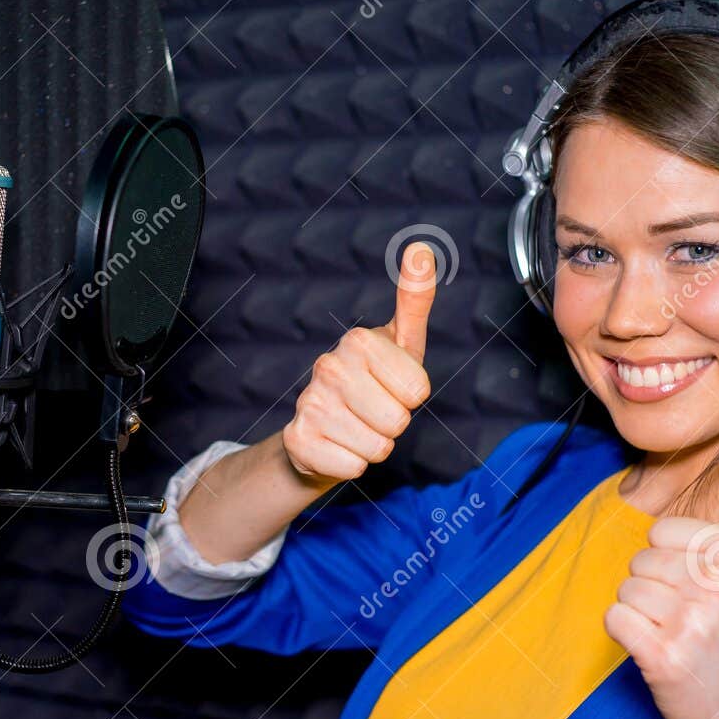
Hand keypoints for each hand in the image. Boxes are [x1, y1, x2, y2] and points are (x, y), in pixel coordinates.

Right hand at [281, 240, 436, 482]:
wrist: (324, 429)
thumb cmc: (374, 382)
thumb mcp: (402, 342)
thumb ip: (415, 299)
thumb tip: (422, 250)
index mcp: (359, 340)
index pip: (418, 391)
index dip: (411, 396)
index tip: (391, 386)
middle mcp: (328, 366)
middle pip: (398, 420)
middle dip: (393, 424)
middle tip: (373, 411)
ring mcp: (309, 403)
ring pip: (378, 448)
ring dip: (373, 446)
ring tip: (356, 427)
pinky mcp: (297, 441)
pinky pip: (353, 468)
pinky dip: (352, 465)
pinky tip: (337, 445)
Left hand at [604, 495, 718, 718]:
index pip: (664, 530)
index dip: (672, 559)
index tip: (699, 590)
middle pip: (642, 559)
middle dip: (655, 589)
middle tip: (688, 620)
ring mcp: (692, 621)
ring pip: (627, 588)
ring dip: (641, 614)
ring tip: (675, 636)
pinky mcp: (662, 655)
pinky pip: (614, 617)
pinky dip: (625, 635)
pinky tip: (655, 651)